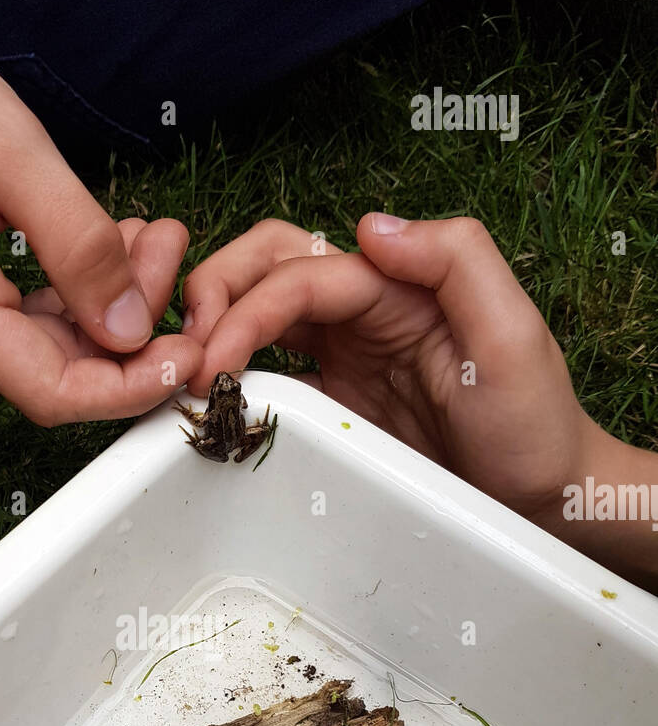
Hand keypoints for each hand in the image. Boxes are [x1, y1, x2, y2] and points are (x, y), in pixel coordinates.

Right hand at [0, 0, 199, 423]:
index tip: (188, 352)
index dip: (129, 386)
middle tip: (171, 247)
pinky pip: (11, 322)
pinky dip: (65, 293)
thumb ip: (78, 244)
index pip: (51, 392)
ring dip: (102, 305)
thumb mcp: (7, 147)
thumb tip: (132, 328)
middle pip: (51, 371)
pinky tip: (101, 244)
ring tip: (146, 234)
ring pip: (37, 348)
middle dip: (127, 326)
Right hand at [184, 215, 597, 520]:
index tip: (213, 349)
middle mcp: (368, 311)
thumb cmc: (534, 424)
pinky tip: (215, 400)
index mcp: (399, 285)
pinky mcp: (338, 405)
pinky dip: (236, 378)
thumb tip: (368, 225)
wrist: (542, 500)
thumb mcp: (512, 332)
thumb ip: (455, 258)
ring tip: (185, 371)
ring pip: (262, 314)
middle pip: (271, 268)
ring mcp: (348, 357)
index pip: (303, 273)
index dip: (249, 303)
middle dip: (216, 290)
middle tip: (183, 347)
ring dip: (217, 328)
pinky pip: (275, 377)